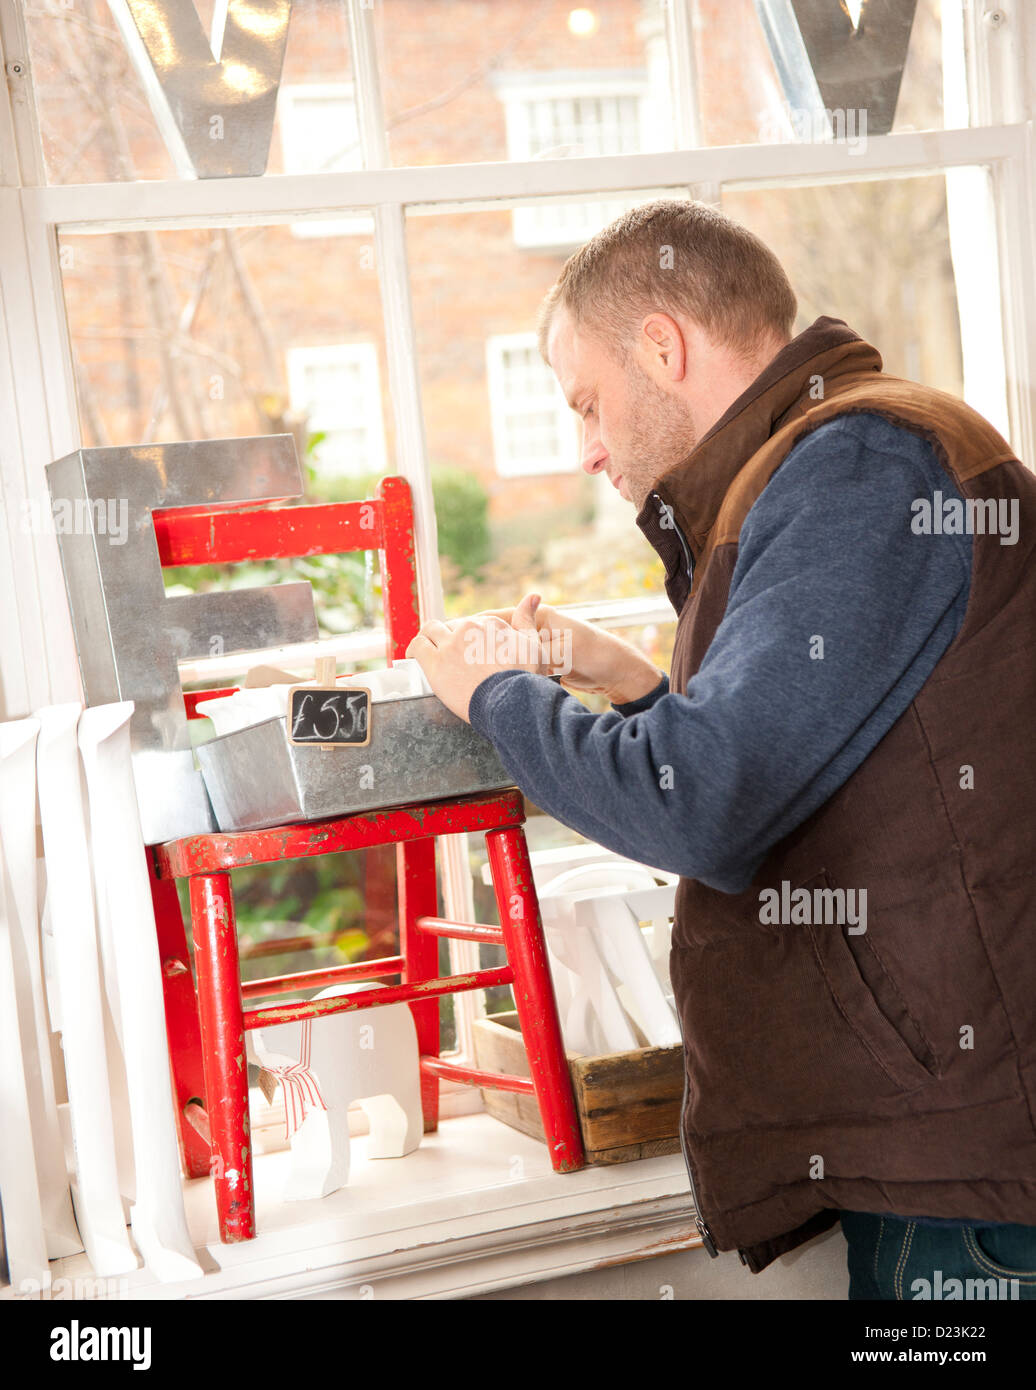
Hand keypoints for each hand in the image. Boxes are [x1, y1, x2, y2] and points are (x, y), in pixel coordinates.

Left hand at [406, 595, 551, 722]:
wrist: (511, 702)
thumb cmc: (524, 678)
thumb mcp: (533, 644)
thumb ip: (527, 620)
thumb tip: (533, 596)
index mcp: (489, 624)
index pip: (469, 624)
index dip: (467, 638)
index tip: (468, 651)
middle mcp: (468, 628)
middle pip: (449, 626)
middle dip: (448, 639)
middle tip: (449, 657)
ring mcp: (450, 644)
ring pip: (430, 631)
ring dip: (428, 639)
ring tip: (427, 651)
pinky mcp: (435, 662)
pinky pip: (416, 646)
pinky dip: (412, 649)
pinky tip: (412, 656)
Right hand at [460, 592, 664, 705]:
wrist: (618, 672)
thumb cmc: (593, 654)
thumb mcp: (558, 652)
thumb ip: (529, 652)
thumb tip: (502, 659)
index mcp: (539, 616)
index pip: (496, 618)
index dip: (474, 628)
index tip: (453, 639)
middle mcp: (537, 629)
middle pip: (498, 636)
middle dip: (479, 648)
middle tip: (456, 662)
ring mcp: (540, 646)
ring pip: (507, 653)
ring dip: (492, 662)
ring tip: (468, 673)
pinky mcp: (544, 664)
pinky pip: (518, 666)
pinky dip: (506, 672)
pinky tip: (493, 682)